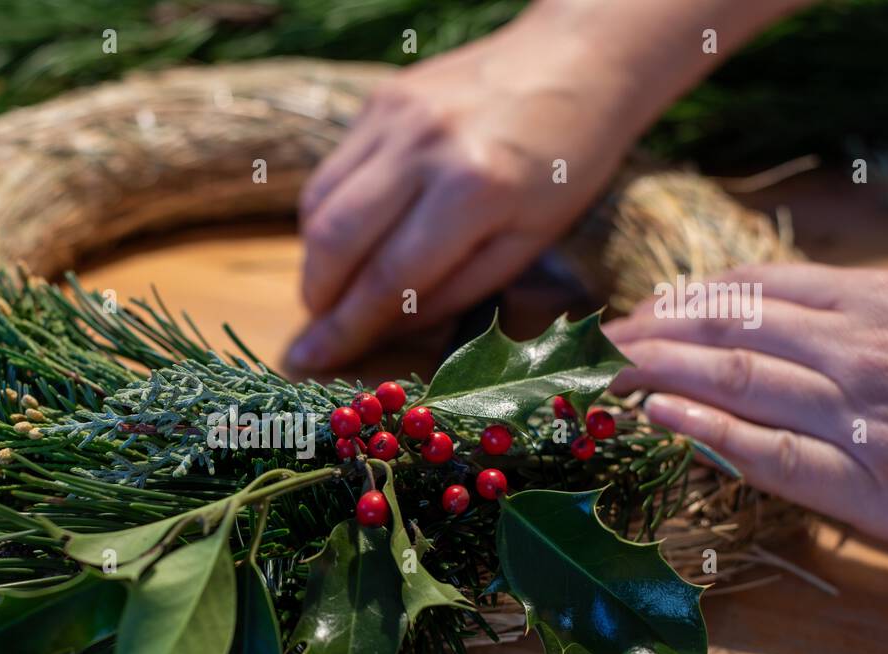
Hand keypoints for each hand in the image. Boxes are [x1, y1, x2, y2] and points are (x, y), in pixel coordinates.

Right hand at [288, 21, 642, 370]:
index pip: (386, 279)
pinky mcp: (379, 101)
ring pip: (319, 204)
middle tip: (318, 330)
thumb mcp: (527, 243)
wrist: (577, 59)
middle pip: (334, 240)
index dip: (345, 329)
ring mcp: (394, 117)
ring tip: (334, 288)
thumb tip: (381, 329)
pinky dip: (327, 215)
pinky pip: (332, 171)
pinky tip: (349, 238)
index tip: (311, 360)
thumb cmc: (566, 166)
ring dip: (316, 259)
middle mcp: (423, 147)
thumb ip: (454, 291)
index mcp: (472, 191)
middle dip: (317, 297)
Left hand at [608, 263, 887, 548]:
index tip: (639, 313)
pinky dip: (711, 431)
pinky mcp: (864, 484)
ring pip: (737, 379)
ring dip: (660, 371)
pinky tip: (659, 417)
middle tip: (599, 346)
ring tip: (607, 375)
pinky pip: (774, 454)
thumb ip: (847, 310)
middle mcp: (857, 352)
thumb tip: (755, 307)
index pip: (752, 291)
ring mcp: (856, 418)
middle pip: (727, 330)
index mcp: (873, 302)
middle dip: (651, 334)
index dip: (682, 300)